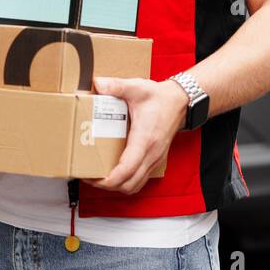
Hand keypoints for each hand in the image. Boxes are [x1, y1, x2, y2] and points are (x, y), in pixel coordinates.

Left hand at [86, 75, 188, 194]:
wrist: (180, 101)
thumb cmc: (159, 97)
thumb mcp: (136, 87)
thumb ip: (116, 85)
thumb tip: (97, 84)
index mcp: (144, 140)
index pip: (126, 170)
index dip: (108, 179)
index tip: (92, 177)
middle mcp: (151, 154)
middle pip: (128, 184)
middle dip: (107, 185)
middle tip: (89, 176)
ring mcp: (154, 159)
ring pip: (135, 185)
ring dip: (117, 186)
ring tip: (99, 176)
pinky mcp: (155, 159)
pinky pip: (140, 180)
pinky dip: (126, 181)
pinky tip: (114, 171)